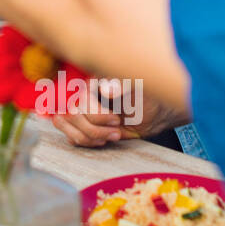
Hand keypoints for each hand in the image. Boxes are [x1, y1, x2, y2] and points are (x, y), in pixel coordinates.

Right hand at [50, 79, 184, 147]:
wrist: (156, 110)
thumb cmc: (148, 93)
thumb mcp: (138, 86)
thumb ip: (121, 86)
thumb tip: (105, 90)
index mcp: (93, 83)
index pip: (80, 101)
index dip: (96, 114)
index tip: (116, 119)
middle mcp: (84, 98)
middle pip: (71, 116)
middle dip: (94, 127)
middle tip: (116, 129)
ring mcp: (84, 114)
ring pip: (69, 128)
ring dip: (92, 136)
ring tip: (114, 135)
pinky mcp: (87, 128)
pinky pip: (73, 138)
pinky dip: (89, 142)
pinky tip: (105, 139)